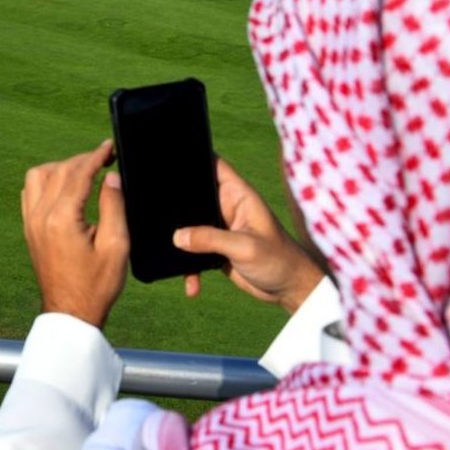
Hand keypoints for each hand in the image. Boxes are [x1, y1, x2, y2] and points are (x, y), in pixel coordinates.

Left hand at [20, 140, 127, 328]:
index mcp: (61, 219)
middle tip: (104, 158)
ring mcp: (30, 223)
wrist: (71, 313)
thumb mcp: (116, 246)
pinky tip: (64, 187)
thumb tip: (111, 176)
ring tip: (84, 172)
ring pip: (38, 176)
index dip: (96, 156)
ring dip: (61, 168)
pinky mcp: (29, 229)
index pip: (78, 174)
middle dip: (82, 160)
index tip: (109, 147)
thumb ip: (114, 206)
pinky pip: (30, 192)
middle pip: (58, 171)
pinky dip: (46, 181)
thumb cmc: (97, 285)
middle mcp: (40, 217)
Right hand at [175, 159, 323, 313]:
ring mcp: (221, 229)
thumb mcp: (244, 247)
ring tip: (175, 257)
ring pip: (190, 227)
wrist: (289, 289)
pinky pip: (194, 253)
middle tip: (159, 217)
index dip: (195, 159)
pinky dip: (190, 267)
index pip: (215, 166)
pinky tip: (192, 285)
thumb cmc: (279, 260)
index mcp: (239, 196)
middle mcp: (228, 208)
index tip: (171, 162)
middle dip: (178, 206)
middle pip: (195, 197)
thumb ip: (210, 239)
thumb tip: (178, 237)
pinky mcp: (217, 249)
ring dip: (181, 242)